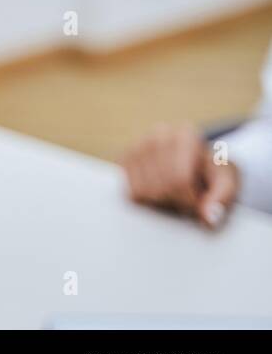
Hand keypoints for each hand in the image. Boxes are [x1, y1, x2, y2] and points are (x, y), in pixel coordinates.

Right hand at [121, 123, 240, 228]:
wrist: (198, 162)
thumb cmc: (213, 173)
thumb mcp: (229, 183)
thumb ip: (223, 199)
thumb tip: (208, 219)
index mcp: (186, 135)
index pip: (179, 180)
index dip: (191, 202)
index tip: (200, 205)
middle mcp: (158, 134)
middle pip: (160, 188)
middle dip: (177, 203)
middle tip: (189, 201)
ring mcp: (138, 145)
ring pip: (143, 192)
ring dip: (161, 203)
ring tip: (175, 195)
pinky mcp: (124, 159)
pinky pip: (130, 194)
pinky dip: (146, 200)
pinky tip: (160, 191)